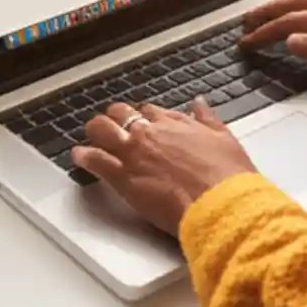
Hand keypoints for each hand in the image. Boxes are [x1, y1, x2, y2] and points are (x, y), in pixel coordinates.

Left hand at [71, 99, 255, 236]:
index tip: (140, 121)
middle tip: (112, 126)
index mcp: (175, 123)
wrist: (221, 203)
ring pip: (102, 131)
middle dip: (115, 118)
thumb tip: (199, 103)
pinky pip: (95, 160)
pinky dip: (84, 156)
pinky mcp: (123, 177)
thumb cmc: (228, 177)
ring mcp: (134, 153)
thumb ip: (208, 119)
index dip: (142, 116)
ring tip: (91, 136)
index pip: (149, 110)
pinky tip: (78, 156)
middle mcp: (151, 133)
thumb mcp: (224, 139)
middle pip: (121, 114)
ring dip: (96, 132)